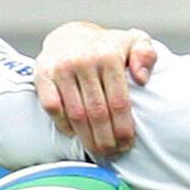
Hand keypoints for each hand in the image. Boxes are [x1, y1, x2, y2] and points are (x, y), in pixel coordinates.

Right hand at [36, 21, 155, 157]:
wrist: (69, 35)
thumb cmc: (106, 48)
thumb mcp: (133, 42)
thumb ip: (146, 55)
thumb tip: (142, 78)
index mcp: (108, 55)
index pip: (119, 102)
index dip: (123, 129)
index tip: (127, 145)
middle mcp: (83, 60)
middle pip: (98, 113)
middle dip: (107, 140)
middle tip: (112, 154)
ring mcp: (61, 68)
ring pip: (76, 115)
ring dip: (88, 139)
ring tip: (97, 151)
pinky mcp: (42, 74)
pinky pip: (53, 108)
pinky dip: (64, 125)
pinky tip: (74, 133)